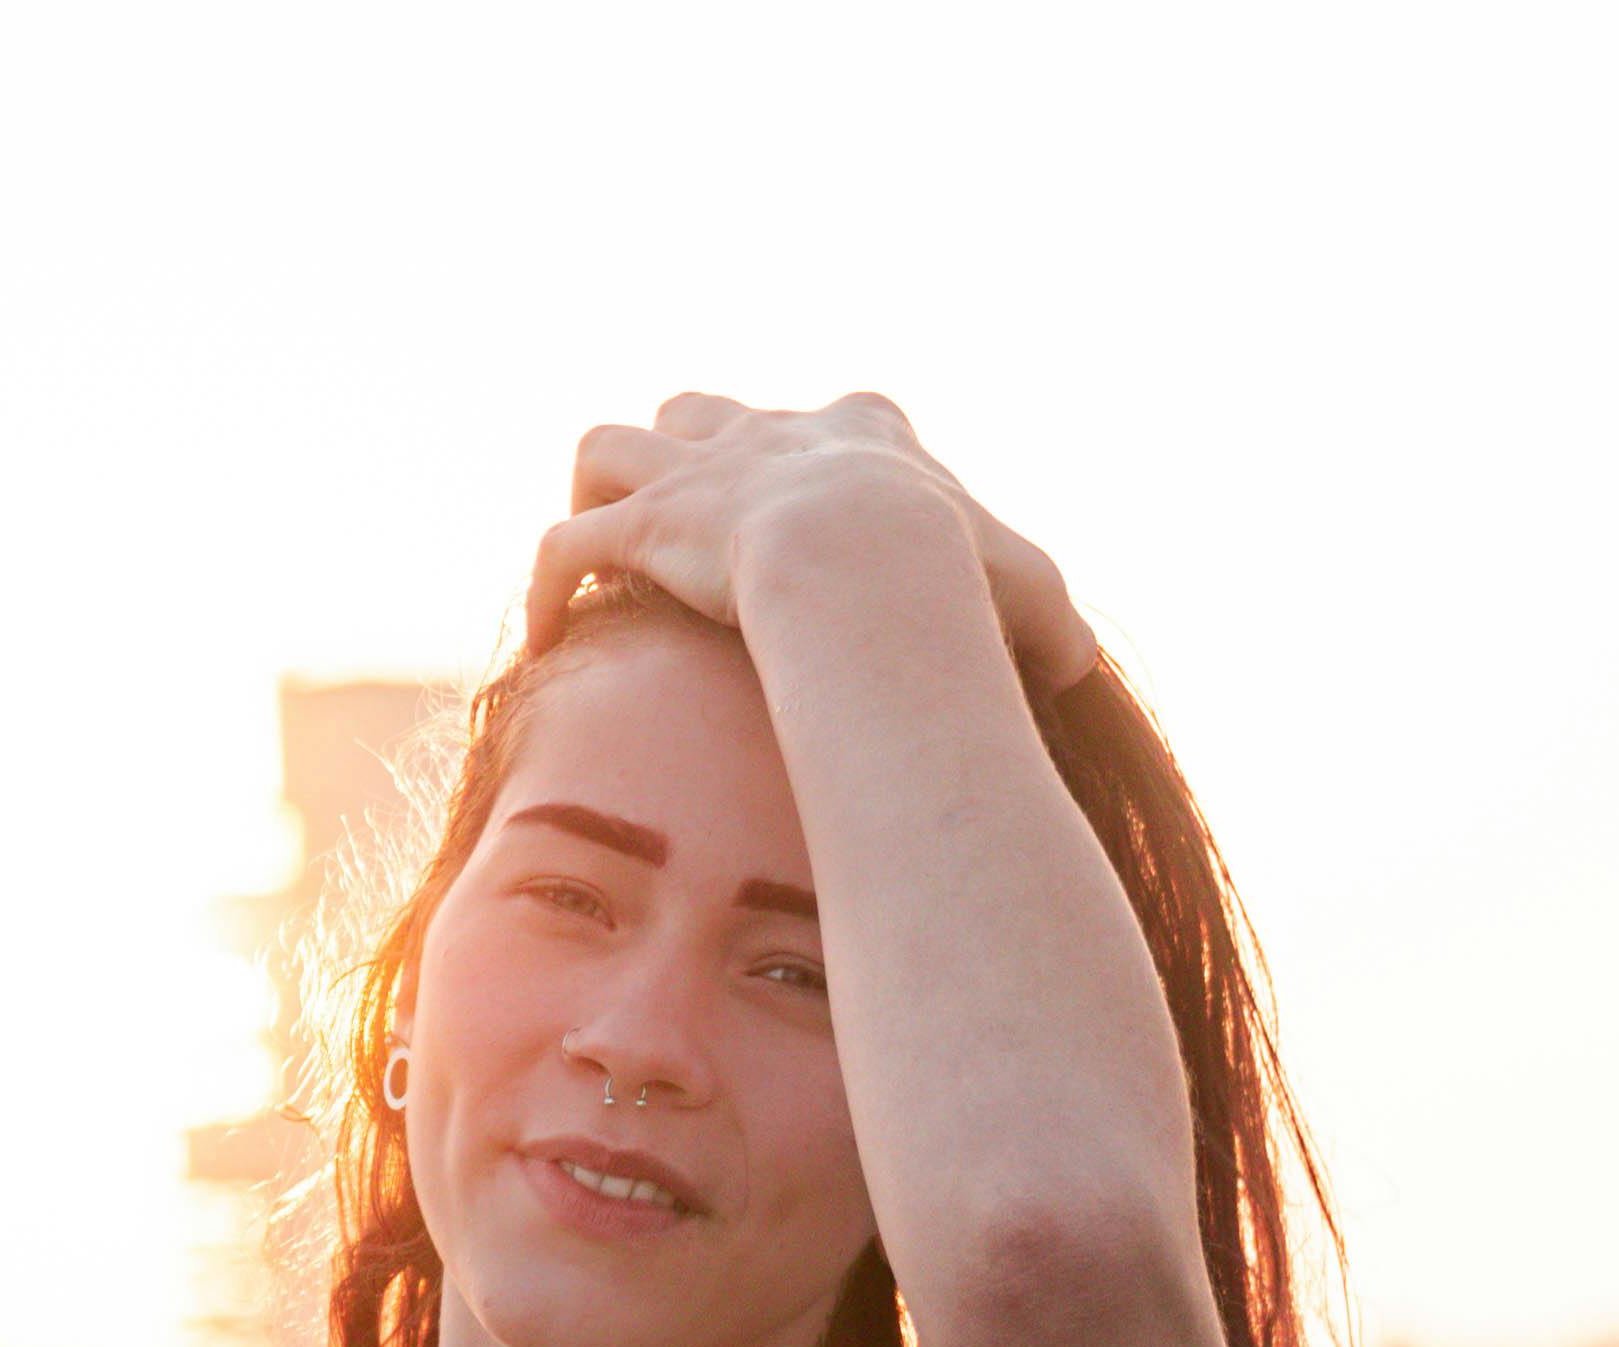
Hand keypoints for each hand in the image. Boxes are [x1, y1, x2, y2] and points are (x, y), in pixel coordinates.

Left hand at [532, 391, 1100, 692]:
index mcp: (858, 435)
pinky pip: (564, 546)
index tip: (820, 514)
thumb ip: (1046, 620)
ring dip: (597, 490)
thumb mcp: (1026, 592)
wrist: (868, 570)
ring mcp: (696, 475)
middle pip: (701, 411)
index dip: (820, 460)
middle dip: (686, 454)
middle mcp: (765, 436)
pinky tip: (543, 633)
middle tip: (688, 527)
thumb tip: (1075, 662)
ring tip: (601, 551)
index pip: (838, 419)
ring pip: (611, 445)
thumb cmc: (955, 581)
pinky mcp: (642, 525)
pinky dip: (546, 586)